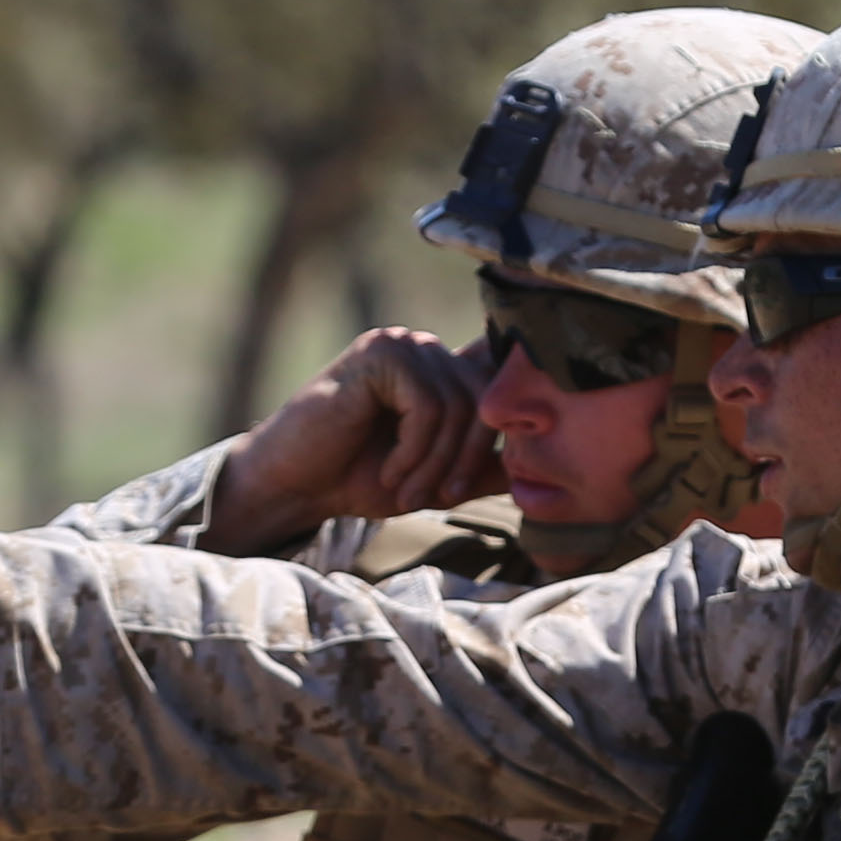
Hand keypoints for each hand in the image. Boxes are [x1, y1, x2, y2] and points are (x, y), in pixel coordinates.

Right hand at [201, 328, 499, 554]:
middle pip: (487, 397)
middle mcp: (426, 348)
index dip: (508, 420)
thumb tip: (544, 466)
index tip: (506, 466)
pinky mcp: (380, 353)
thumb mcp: (439, 477)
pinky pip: (426, 405)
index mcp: (443, 370)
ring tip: (409, 490)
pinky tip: (390, 470)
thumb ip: (485, 466)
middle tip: (443, 496)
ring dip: (437, 461)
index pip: (500, 382)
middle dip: (469, 457)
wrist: (296, 484)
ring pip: (458, 406)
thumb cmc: (361, 479)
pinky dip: (414, 450)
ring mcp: (402, 344)